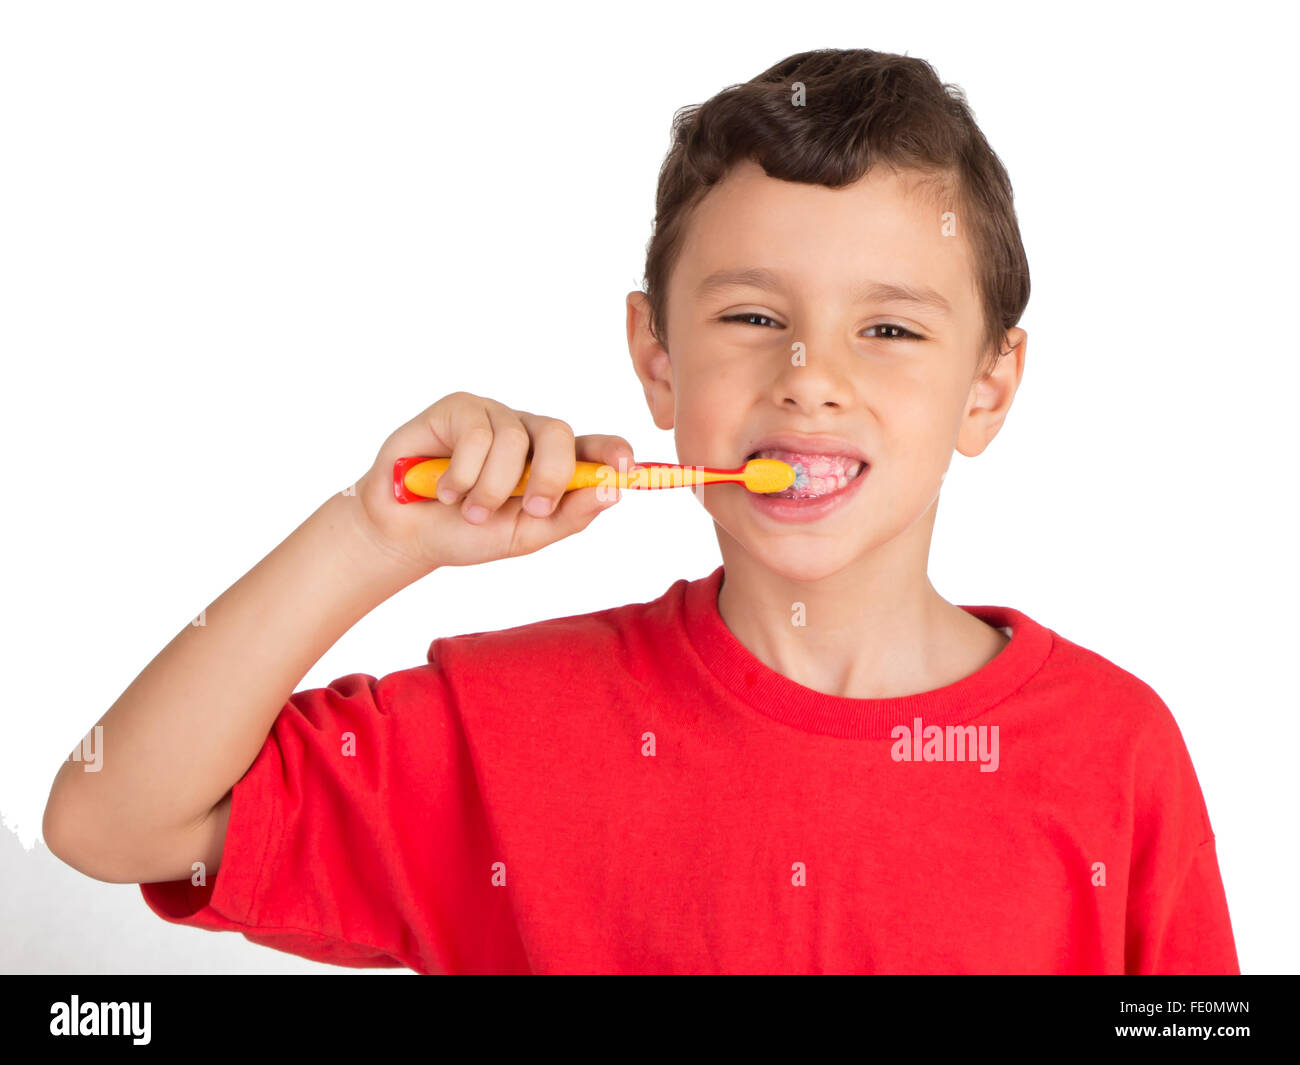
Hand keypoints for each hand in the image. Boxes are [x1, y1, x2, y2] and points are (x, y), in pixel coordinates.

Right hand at [351, 391, 633, 570]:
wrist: (405, 534)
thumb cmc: (466, 534)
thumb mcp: (525, 536)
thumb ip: (569, 516)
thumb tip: (612, 491)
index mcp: (552, 464)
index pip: (595, 446)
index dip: (615, 451)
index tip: (625, 469)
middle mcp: (527, 435)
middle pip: (559, 432)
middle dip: (550, 475)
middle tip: (531, 509)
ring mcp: (493, 417)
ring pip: (512, 440)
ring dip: (491, 489)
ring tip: (469, 511)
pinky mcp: (458, 409)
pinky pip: (476, 434)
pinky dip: (461, 476)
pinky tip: (443, 491)